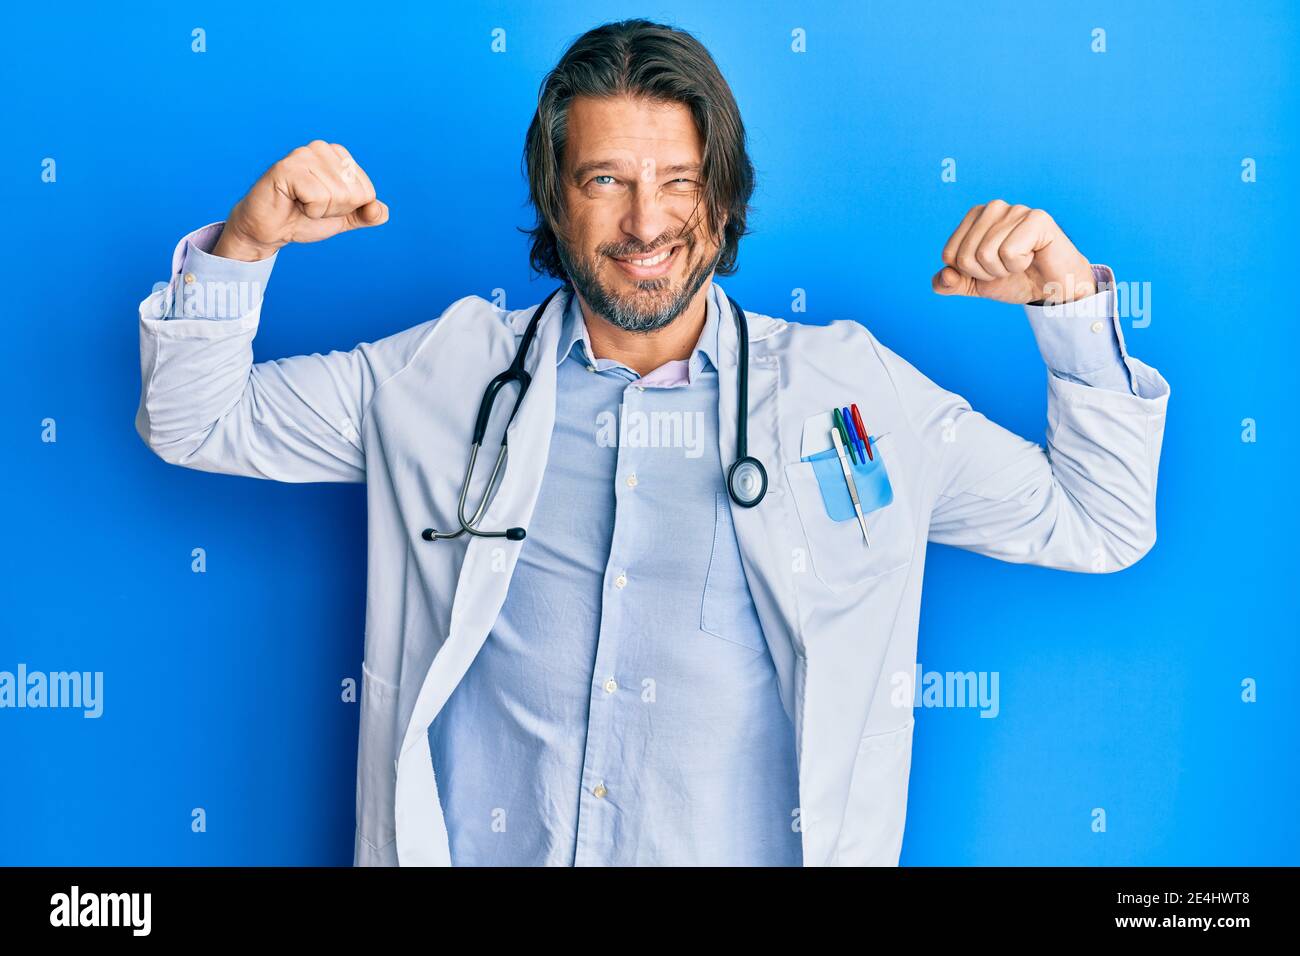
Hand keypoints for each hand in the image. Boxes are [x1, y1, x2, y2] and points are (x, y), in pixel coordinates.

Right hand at [212, 140, 388, 261]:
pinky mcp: (287, 168)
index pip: (367, 192)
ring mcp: (303, 154)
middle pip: (354, 193)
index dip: (348, 208)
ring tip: (301, 203)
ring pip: (338, 195)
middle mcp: (322, 148)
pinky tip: (293, 202)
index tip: (325, 205)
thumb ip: (366, 214)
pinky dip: (309, 210)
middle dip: (335, 210)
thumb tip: (381, 211)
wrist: (270, 230)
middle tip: (311, 206)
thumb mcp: (343, 217)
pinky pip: (318, 197)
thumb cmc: (304, 218)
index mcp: (339, 155)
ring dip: (321, 210)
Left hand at [931, 201, 1093, 304]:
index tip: (991, 268)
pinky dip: (1019, 264)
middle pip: (965, 255)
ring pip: (985, 254)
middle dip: (986, 272)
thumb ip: (950, 283)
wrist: (1051, 289)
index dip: (969, 273)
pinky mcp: (1037, 218)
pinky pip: (1009, 252)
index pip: (949, 254)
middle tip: (1008, 267)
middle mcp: (993, 207)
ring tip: (1021, 262)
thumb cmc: (1016, 279)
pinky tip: (1033, 256)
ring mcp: (1016, 210)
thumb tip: (943, 276)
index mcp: (974, 217)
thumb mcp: (975, 285)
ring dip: (1003, 269)